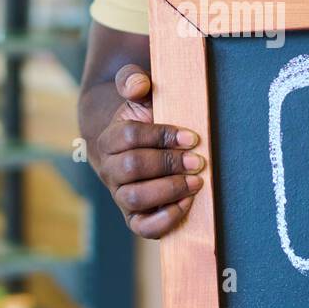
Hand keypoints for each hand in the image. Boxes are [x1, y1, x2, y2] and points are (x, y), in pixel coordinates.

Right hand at [94, 64, 204, 238]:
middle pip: (133, 167)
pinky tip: (186, 204)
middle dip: (169, 163)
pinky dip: (164, 220)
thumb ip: (133, 80)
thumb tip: (139, 84)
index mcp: (109, 138)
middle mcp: (110, 169)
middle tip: (198, 161)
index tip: (192, 137)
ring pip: (134, 197)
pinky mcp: (133, 216)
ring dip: (168, 190)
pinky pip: (142, 226)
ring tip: (196, 182)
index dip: (162, 136)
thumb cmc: (142, 118)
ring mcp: (120, 194)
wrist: (132, 147)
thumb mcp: (137, 95)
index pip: (130, 136)